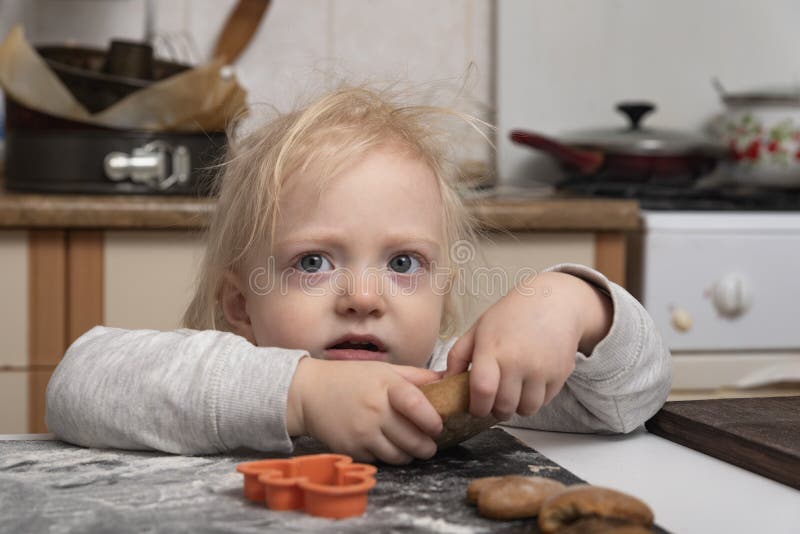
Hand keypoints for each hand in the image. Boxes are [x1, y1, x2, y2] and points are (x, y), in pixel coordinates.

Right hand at [287, 358, 442, 463]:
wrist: (308, 393)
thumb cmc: (349, 378)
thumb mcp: (383, 370)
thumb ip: (416, 376)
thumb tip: (447, 378)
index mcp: (385, 386)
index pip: (416, 405)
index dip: (432, 420)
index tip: (438, 426)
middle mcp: (374, 410)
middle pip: (412, 439)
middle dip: (427, 446)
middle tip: (431, 443)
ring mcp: (362, 432)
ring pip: (399, 455)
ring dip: (411, 455)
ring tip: (413, 448)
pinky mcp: (352, 449)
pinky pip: (380, 460)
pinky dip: (389, 457)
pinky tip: (389, 446)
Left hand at [445, 271, 611, 419]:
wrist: (554, 302)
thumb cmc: (511, 314)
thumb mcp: (478, 328)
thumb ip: (458, 355)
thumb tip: (446, 381)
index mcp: (493, 349)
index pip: (483, 391)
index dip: (477, 407)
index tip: (476, 407)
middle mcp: (518, 361)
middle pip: (504, 407)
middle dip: (496, 410)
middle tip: (494, 399)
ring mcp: (541, 370)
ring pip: (526, 410)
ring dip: (517, 407)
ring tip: (512, 392)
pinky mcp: (560, 374)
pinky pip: (544, 401)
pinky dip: (535, 398)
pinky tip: (529, 382)